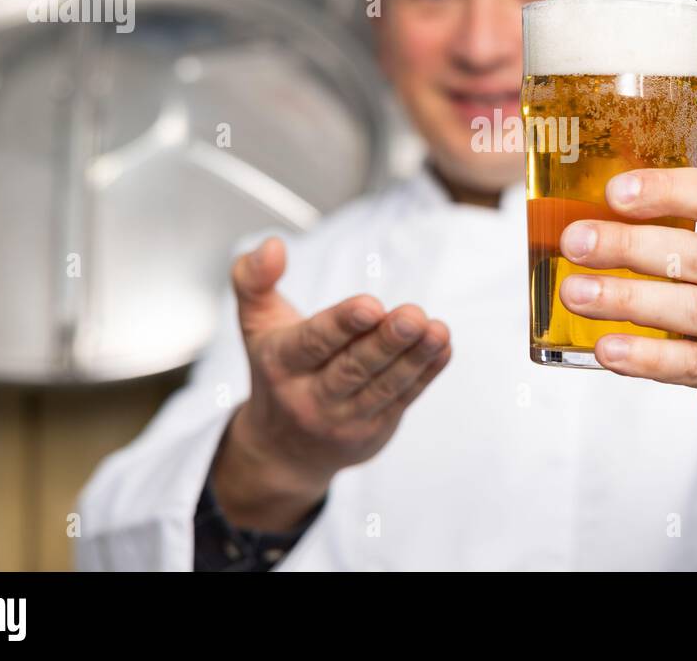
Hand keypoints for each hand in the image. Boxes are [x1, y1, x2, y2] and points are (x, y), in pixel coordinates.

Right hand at [212, 237, 451, 530]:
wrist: (280, 451)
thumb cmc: (274, 371)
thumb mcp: (255, 324)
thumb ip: (254, 279)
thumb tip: (271, 246)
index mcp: (281, 363)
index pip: (313, 342)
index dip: (342, 324)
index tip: (370, 305)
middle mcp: (311, 396)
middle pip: (354, 366)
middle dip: (386, 341)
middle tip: (413, 317)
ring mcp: (345, 418)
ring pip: (384, 386)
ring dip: (414, 358)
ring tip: (437, 331)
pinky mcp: (374, 430)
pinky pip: (403, 399)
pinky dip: (426, 373)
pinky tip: (442, 348)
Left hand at [557, 168, 696, 456]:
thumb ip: (675, 236)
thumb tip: (587, 219)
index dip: (666, 190)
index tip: (613, 191)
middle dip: (629, 245)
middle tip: (574, 241)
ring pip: (691, 309)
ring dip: (626, 299)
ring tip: (574, 293)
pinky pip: (690, 363)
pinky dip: (645, 356)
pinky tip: (607, 349)